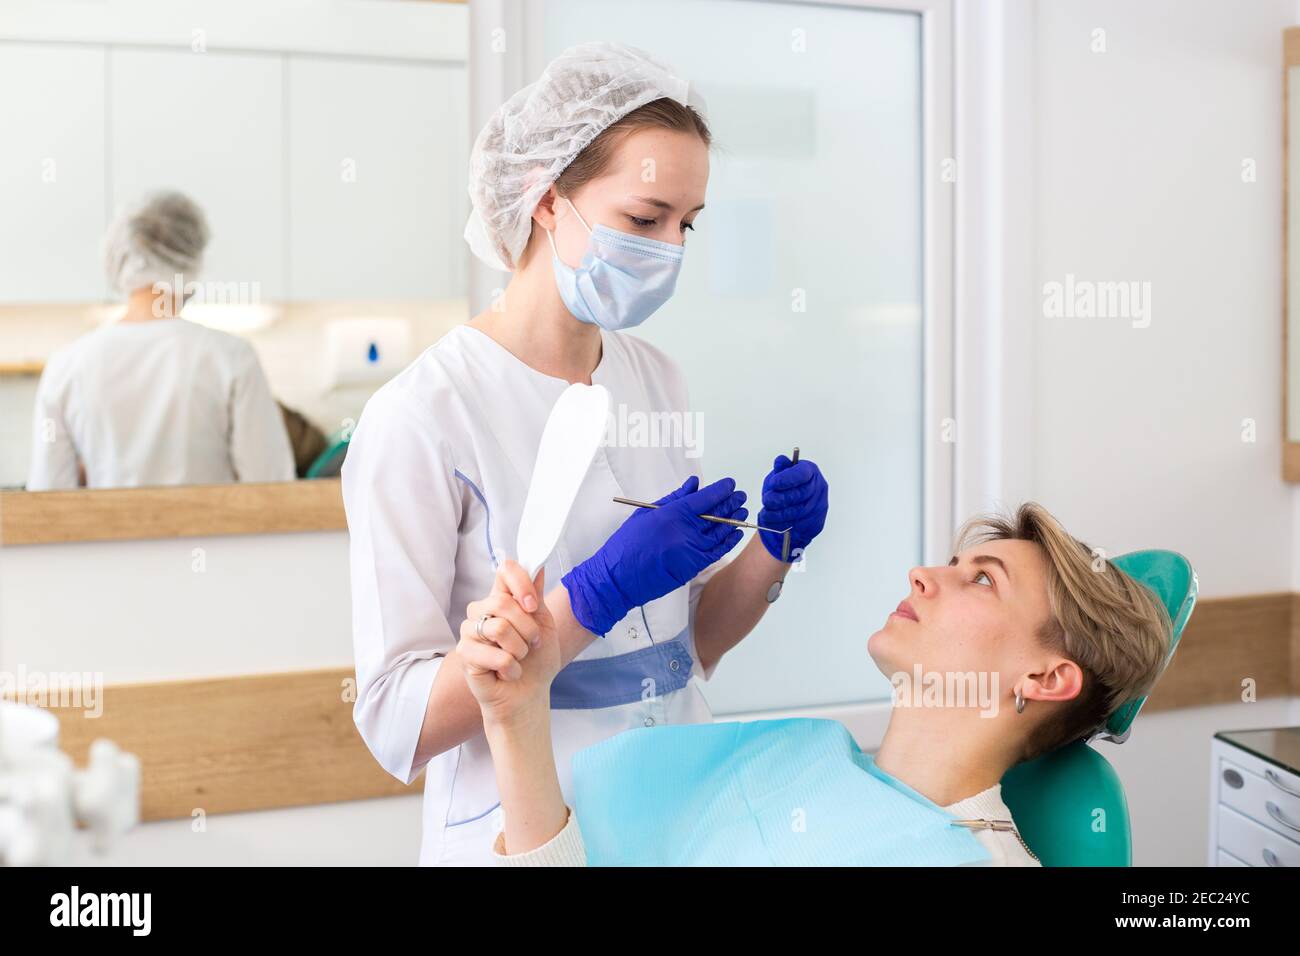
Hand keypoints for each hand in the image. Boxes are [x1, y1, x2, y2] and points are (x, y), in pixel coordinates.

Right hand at [459, 560, 559, 725]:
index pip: (504, 570)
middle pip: (501, 601)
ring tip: (519, 659)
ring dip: (520, 649)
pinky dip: (511, 668)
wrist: (529, 695)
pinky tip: (508, 673)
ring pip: (499, 628)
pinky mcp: (465, 654)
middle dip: (527, 627)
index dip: (521, 582)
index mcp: (502, 600)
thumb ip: (536, 598)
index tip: (532, 604)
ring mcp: (470, 632)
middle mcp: (482, 611)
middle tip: (533, 643)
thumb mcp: (544, 626)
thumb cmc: (536, 661)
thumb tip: (539, 567)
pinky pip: (495, 655)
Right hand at [562, 475, 746, 635]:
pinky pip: (717, 551)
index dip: (721, 489)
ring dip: (734, 520)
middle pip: (717, 513)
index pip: (705, 498)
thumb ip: (673, 498)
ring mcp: (692, 550)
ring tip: (742, 511)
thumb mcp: (646, 513)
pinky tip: (735, 532)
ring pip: (720, 532)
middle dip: (731, 502)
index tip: (730, 484)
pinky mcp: (693, 566)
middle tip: (740, 496)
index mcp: (672, 515)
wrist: (619, 578)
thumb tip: (694, 484)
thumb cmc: (627, 545)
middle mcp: (685, 531)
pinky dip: (728, 541)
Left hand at [758, 454, 828, 562]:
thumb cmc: (787, 487)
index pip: (801, 474)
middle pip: (800, 494)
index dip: (786, 479)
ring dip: (779, 514)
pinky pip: (798, 524)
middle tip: (766, 500)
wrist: (796, 507)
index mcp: (810, 471)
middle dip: (780, 498)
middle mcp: (818, 487)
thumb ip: (781, 469)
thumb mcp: (782, 475)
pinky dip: (783, 524)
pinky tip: (772, 521)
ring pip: (798, 512)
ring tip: (766, 513)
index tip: (773, 483)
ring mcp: (819, 505)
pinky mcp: (816, 521)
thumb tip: (780, 461)